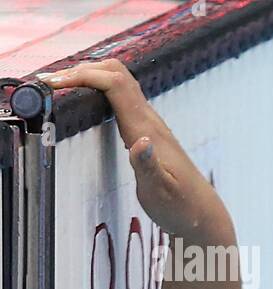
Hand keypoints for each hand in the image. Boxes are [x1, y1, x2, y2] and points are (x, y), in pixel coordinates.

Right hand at [37, 60, 233, 243]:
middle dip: (83, 70)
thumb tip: (141, 141)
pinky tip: (83, 100)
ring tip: (60, 85)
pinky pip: (121, 98)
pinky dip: (98, 89)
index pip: (116, 85)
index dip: (85, 76)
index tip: (55, 83)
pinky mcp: (146, 131)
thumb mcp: (161, 192)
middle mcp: (150, 121)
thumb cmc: (180, 206)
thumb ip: (149, 166)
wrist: (201, 213)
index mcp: (147, 130)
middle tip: (51, 82)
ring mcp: (149, 124)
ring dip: (90, 77)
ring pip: (119, 83)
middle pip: (117, 74)